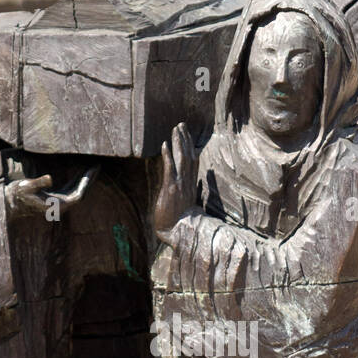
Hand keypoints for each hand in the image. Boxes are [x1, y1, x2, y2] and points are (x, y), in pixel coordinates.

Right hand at [5, 166, 98, 219]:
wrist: (10, 201)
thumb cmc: (17, 194)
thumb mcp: (26, 186)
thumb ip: (38, 182)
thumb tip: (49, 178)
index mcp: (56, 206)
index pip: (77, 196)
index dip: (85, 184)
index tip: (92, 172)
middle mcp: (59, 206)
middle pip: (79, 193)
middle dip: (88, 180)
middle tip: (96, 166)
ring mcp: (58, 202)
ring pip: (76, 191)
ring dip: (83, 179)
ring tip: (92, 166)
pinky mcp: (55, 198)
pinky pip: (70, 189)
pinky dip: (76, 180)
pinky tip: (80, 170)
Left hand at [155, 124, 197, 241]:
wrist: (179, 233)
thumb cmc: (180, 223)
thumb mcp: (184, 205)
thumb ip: (188, 193)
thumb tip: (192, 187)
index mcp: (191, 185)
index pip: (192, 162)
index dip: (190, 147)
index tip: (187, 135)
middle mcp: (187, 182)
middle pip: (189, 156)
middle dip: (185, 139)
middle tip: (181, 125)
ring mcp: (180, 185)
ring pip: (182, 159)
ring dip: (179, 142)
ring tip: (175, 129)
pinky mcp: (171, 189)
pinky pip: (170, 169)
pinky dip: (168, 156)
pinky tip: (165, 144)